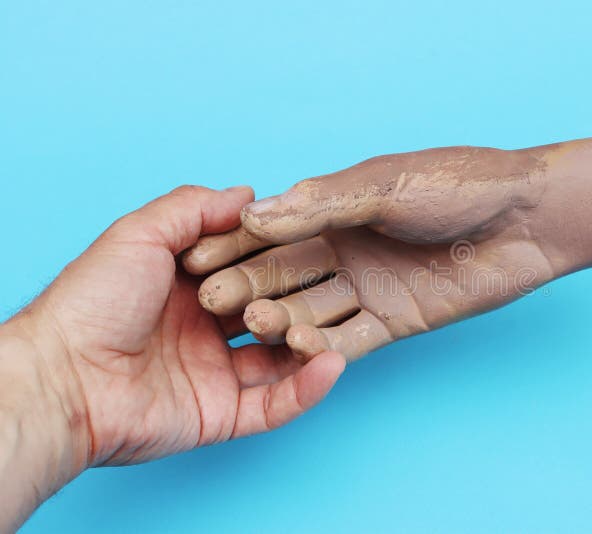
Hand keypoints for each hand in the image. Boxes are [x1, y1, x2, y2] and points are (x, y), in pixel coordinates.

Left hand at [5, 186, 345, 468]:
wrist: (63, 378)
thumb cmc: (92, 302)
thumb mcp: (140, 234)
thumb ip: (194, 209)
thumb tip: (248, 194)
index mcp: (185, 287)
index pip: (248, 267)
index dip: (278, 254)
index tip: (313, 237)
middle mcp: (203, 329)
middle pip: (268, 311)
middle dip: (298, 297)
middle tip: (328, 281)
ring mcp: (214, 373)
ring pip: (279, 358)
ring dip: (311, 342)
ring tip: (339, 323)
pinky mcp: (220, 415)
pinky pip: (274, 405)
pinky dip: (307, 388)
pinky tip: (333, 363)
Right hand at [183, 128, 591, 361]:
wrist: (528, 218)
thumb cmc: (460, 184)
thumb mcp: (384, 184)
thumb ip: (320, 203)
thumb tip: (254, 211)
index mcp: (335, 208)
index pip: (272, 230)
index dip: (233, 244)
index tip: (192, 259)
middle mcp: (344, 248)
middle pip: (284, 273)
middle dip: (248, 286)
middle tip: (212, 303)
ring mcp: (367, 286)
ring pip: (310, 308)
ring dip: (282, 318)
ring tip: (256, 326)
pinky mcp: (393, 319)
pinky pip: (348, 338)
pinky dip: (322, 346)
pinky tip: (298, 348)